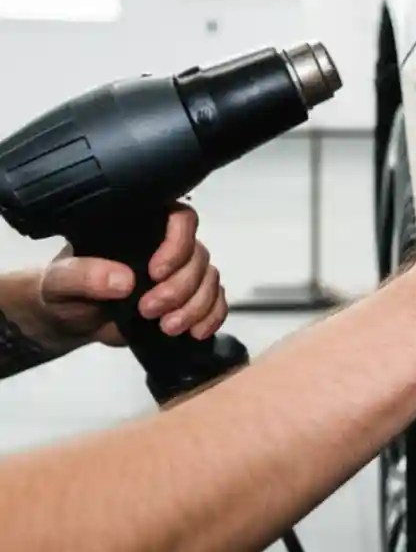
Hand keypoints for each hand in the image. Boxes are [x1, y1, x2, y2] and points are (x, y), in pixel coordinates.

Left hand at [36, 205, 228, 351]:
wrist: (71, 321)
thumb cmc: (64, 291)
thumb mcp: (62, 280)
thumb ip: (85, 274)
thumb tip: (123, 280)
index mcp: (142, 228)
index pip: (180, 219)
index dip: (177, 244)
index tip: (155, 272)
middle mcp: (168, 246)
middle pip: (199, 256)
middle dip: (180, 288)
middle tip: (148, 310)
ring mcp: (182, 273)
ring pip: (210, 280)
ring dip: (195, 307)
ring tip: (167, 327)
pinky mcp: (190, 300)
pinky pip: (217, 302)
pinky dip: (212, 317)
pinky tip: (196, 332)